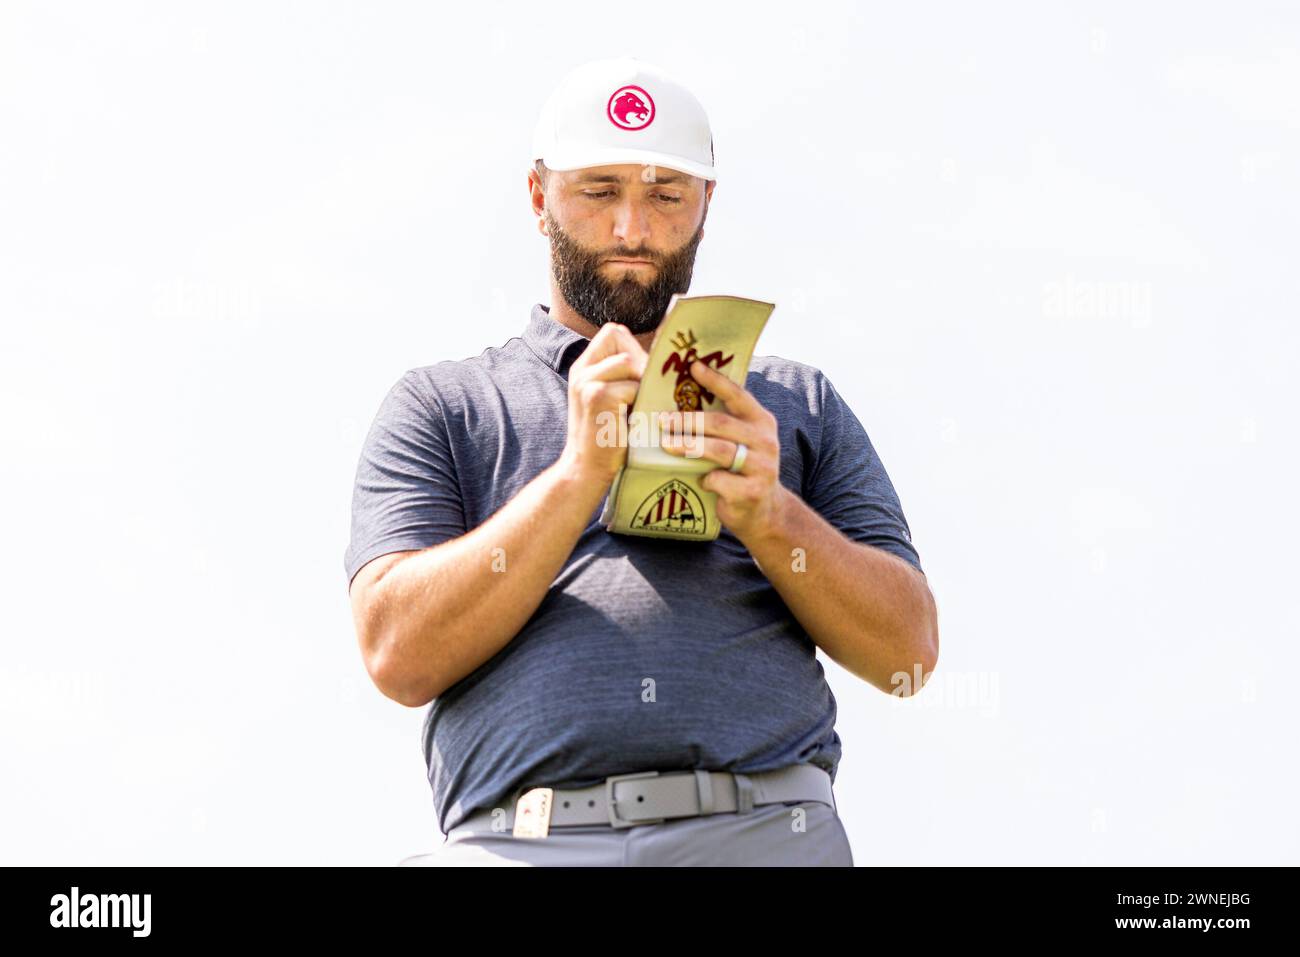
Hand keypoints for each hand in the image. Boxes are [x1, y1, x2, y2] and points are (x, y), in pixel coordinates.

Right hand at [560, 322, 647, 485]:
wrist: (587, 470)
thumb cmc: (608, 438)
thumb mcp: (611, 400)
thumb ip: (625, 377)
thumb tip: (664, 358)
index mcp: (584, 368)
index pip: (612, 332)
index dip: (633, 345)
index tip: (643, 370)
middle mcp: (581, 370)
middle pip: (618, 336)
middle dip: (639, 361)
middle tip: (644, 390)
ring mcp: (587, 381)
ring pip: (629, 361)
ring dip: (641, 383)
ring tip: (641, 406)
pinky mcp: (597, 396)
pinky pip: (633, 386)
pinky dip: (641, 403)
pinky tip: (635, 420)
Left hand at [657, 359, 788, 542]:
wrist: (764, 511)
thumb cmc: (742, 469)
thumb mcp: (741, 441)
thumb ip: (723, 423)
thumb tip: (683, 398)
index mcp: (761, 421)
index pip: (737, 395)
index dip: (715, 380)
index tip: (693, 366)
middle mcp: (765, 440)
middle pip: (721, 423)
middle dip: (687, 420)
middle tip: (662, 419)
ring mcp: (761, 467)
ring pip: (719, 450)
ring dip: (688, 446)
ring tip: (666, 444)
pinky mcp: (752, 491)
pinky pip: (719, 479)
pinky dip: (705, 479)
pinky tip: (701, 481)